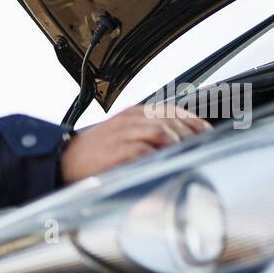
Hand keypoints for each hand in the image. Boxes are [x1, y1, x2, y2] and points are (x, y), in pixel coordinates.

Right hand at [59, 102, 212, 184]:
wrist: (65, 160)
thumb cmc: (96, 152)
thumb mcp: (124, 135)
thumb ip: (148, 135)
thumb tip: (178, 144)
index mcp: (135, 113)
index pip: (173, 110)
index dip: (195, 121)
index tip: (207, 133)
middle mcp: (131, 119)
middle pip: (172, 119)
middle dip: (192, 134)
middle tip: (203, 148)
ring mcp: (124, 133)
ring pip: (162, 130)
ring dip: (178, 143)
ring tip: (188, 155)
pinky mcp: (118, 150)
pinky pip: (145, 149)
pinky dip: (159, 155)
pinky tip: (167, 162)